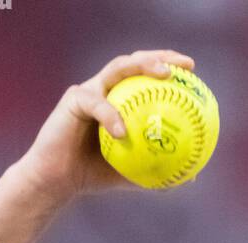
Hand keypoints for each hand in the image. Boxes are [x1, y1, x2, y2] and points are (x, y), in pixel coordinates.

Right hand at [17, 49, 195, 200]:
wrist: (56, 181)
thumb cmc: (91, 175)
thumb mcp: (130, 173)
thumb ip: (156, 170)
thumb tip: (190, 178)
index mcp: (118, 100)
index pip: (145, 76)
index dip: (168, 67)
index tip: (191, 71)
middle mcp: (104, 89)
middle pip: (135, 62)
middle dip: (161, 57)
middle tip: (184, 66)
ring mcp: (89, 90)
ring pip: (118, 69)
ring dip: (142, 67)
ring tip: (163, 76)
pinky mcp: (74, 99)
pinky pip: (97, 104)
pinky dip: (111, 116)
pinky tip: (122, 132)